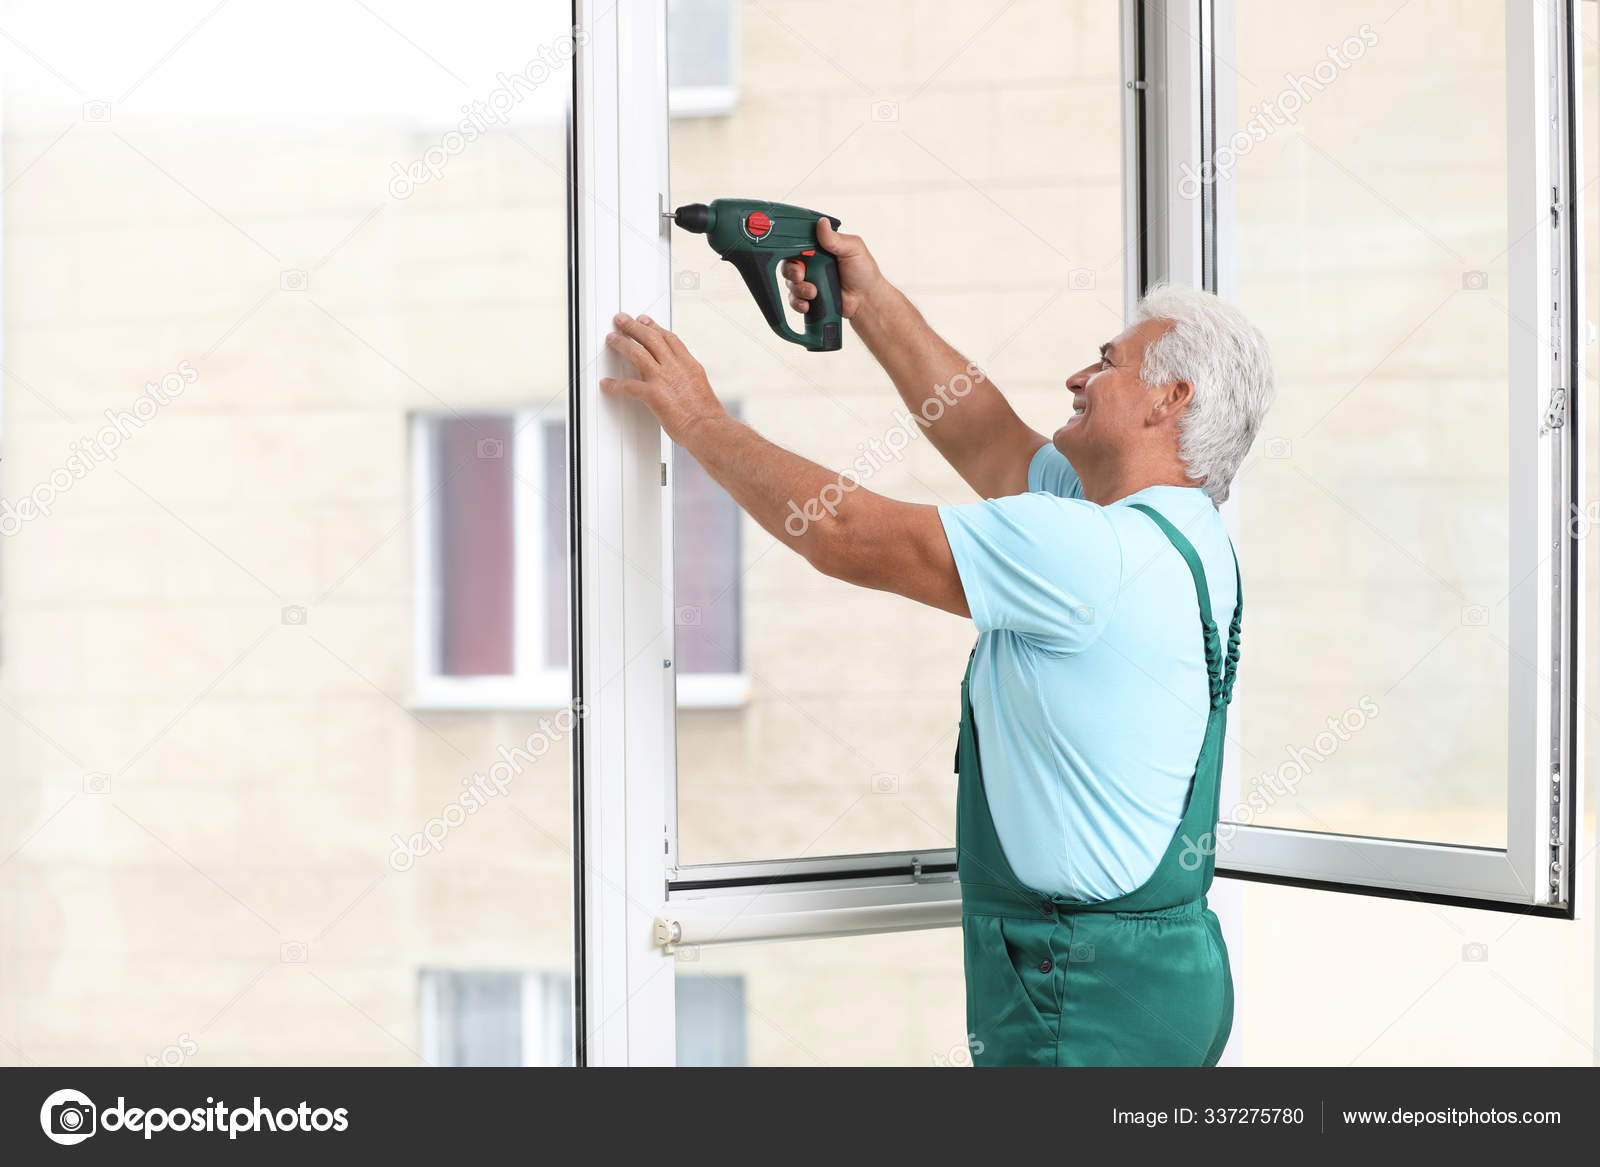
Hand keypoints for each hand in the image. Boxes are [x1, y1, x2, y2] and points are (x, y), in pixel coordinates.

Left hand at [599, 313, 725, 441]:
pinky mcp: (653, 394)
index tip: (646, 321)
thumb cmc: (707, 417)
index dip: (655, 327)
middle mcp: (676, 367)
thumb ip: (688, 379)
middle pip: (651, 338)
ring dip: (621, 343)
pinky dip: (614, 385)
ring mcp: (663, 379)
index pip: (670, 339)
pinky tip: (607, 384)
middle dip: (634, 326)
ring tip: (611, 339)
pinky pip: (628, 386)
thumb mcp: (702, 389)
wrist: (707, 429)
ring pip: (637, 353)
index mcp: (690, 365)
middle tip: (622, 320)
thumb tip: (682, 381)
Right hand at [780, 218, 882, 318]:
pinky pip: (794, 300)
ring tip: (813, 292)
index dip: (791, 249)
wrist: (867, 300)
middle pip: (788, 264)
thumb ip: (835, 239)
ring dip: (798, 289)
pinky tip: (807, 304)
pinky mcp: (808, 297)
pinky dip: (798, 303)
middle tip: (801, 276)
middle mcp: (811, 263)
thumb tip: (822, 223)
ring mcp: (809, 281)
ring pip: (790, 283)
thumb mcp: (853, 249)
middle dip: (791, 271)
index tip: (796, 255)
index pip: (797, 244)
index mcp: (820, 248)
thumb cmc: (864, 272)